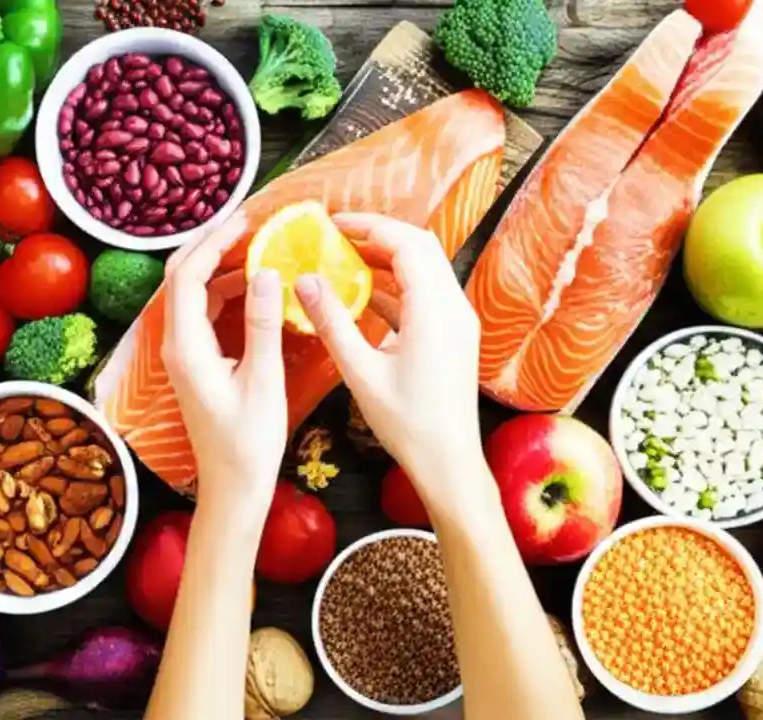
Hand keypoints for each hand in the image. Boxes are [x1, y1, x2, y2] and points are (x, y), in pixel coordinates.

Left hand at [162, 215, 287, 519]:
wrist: (232, 487)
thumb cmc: (250, 444)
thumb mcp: (263, 382)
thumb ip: (263, 325)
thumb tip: (266, 273)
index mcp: (186, 347)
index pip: (187, 276)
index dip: (212, 241)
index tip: (245, 220)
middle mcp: (176, 344)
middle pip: (181, 277)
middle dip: (211, 244)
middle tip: (249, 222)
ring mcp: (183, 353)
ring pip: (192, 292)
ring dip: (219, 265)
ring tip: (256, 245)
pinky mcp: (196, 361)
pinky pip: (204, 312)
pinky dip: (224, 290)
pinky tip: (253, 284)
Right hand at [296, 213, 484, 505]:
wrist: (449, 462)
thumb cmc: (407, 423)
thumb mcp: (360, 371)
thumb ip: (331, 321)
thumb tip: (304, 281)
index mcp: (435, 310)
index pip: (406, 243)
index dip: (370, 226)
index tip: (334, 224)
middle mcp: (454, 307)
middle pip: (421, 248)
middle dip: (379, 235)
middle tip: (338, 237)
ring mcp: (458, 321)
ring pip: (426, 269)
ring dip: (388, 259)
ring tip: (345, 261)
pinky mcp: (455, 336)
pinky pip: (427, 294)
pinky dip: (398, 286)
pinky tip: (365, 296)